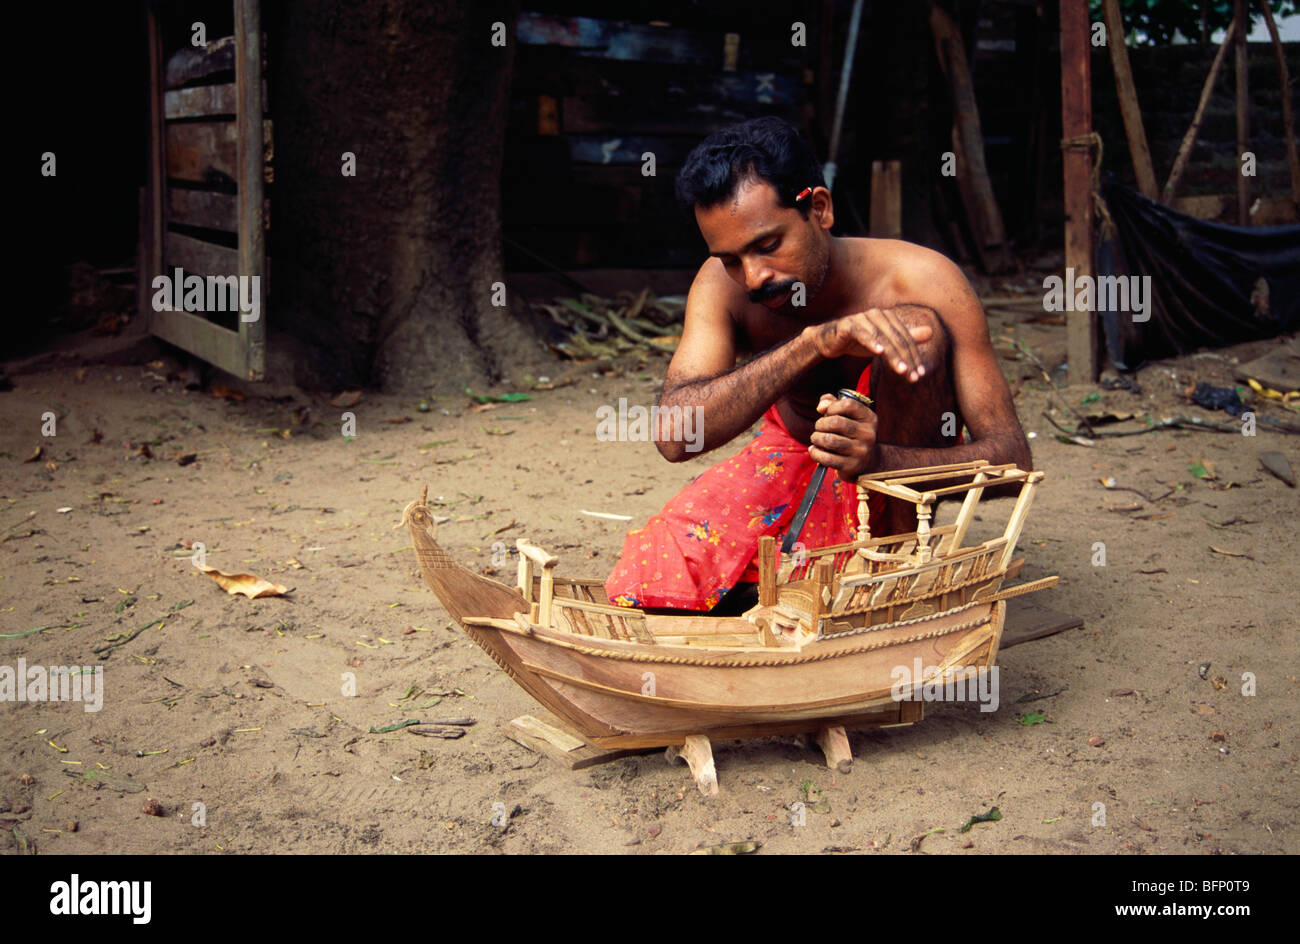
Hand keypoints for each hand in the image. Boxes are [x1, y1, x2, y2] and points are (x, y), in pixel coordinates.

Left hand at [809, 393, 877, 481]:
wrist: (867, 463)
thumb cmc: (851, 435)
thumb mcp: (848, 416)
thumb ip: (833, 404)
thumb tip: (822, 406)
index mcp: (869, 418)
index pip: (848, 404)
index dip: (832, 407)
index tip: (827, 413)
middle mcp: (868, 434)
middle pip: (836, 422)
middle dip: (820, 424)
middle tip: (819, 428)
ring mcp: (861, 451)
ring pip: (829, 440)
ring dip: (816, 438)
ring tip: (816, 439)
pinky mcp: (852, 466)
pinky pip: (827, 458)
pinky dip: (815, 453)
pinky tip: (814, 450)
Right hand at [811, 307, 933, 381]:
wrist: (830, 340)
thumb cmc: (858, 340)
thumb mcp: (884, 342)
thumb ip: (906, 338)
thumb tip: (931, 332)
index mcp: (888, 317)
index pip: (906, 338)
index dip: (914, 356)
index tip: (920, 373)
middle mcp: (878, 314)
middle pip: (896, 338)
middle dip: (906, 358)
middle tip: (912, 376)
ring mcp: (862, 318)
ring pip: (882, 338)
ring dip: (892, 355)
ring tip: (901, 370)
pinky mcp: (848, 325)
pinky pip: (862, 333)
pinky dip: (871, 342)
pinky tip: (879, 352)